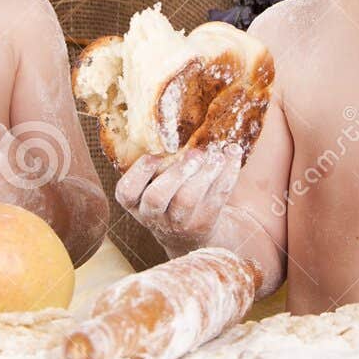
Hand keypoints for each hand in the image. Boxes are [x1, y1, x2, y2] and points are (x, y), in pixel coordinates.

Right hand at [114, 143, 243, 251]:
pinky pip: (216, 199)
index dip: (138, 173)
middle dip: (176, 173)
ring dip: (205, 174)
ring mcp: (177, 223)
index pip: (126, 192)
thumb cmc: (167, 197)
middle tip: (195, 154)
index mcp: (134, 202)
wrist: (188, 235)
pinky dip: (227, 175)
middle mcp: (152, 215)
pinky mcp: (203, 224)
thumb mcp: (151, 185)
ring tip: (217, 156)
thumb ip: (156, 163)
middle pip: (157, 197)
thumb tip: (171, 122)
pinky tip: (232, 156)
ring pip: (187, 200)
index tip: (153, 155)